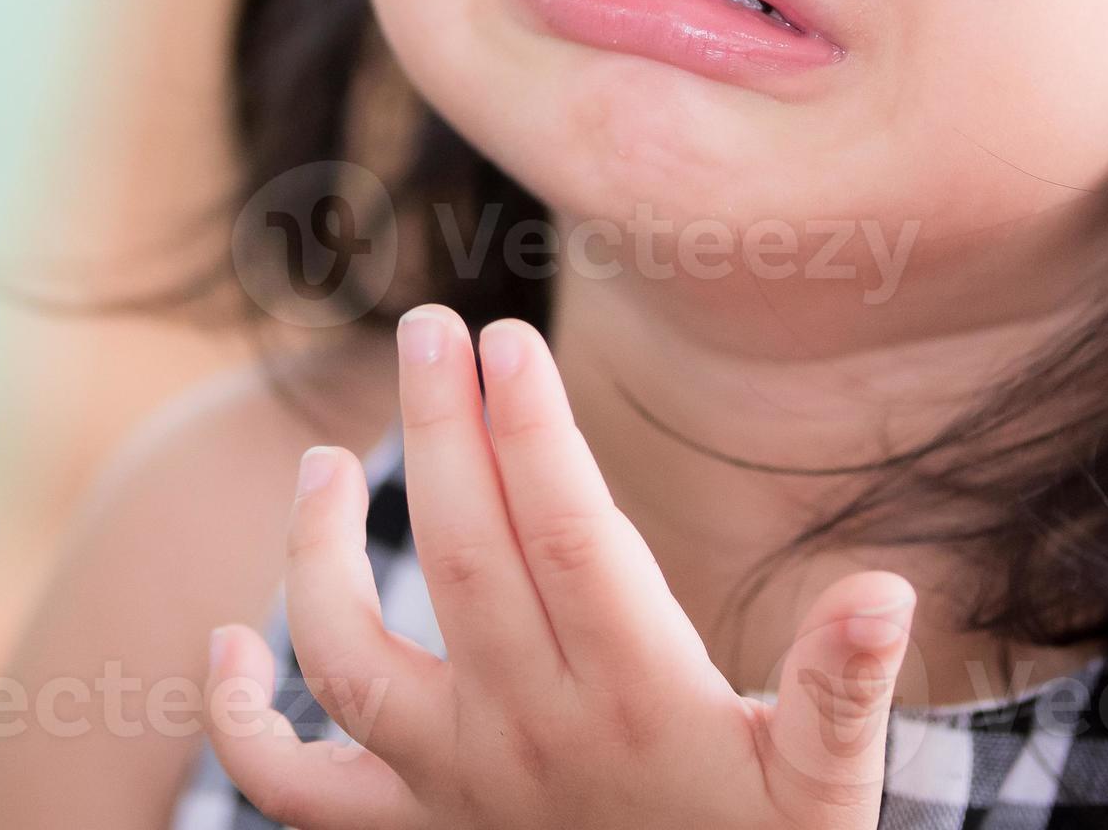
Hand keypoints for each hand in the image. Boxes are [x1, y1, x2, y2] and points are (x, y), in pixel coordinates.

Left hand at [206, 304, 915, 828]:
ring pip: (350, 662)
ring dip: (317, 554)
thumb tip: (885, 590)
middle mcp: (533, 740)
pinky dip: (239, 725)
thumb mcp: (828, 790)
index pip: (570, 540)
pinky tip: (222, 644)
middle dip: (439, 431)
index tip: (507, 338)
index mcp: (640, 702)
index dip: (533, 433)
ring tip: (319, 462)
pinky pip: (295, 791)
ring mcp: (457, 791)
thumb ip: (845, 689)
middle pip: (463, 563)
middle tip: (427, 325)